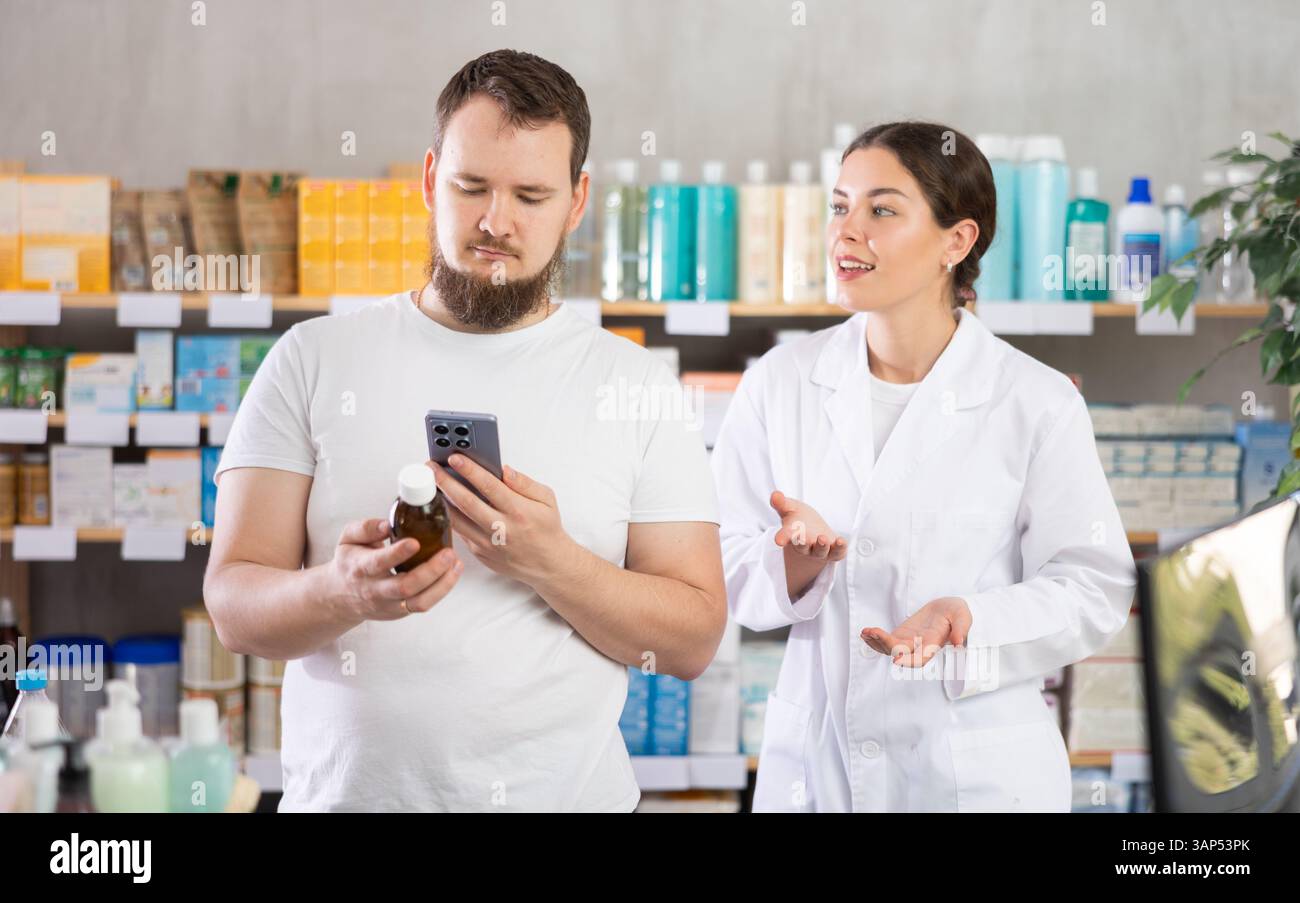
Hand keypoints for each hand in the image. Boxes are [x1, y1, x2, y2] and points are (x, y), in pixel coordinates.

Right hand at [327, 518, 461, 620]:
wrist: (341, 596)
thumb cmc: (350, 561)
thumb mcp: (348, 539)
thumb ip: (365, 528)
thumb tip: (388, 524)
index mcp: (360, 568)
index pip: (379, 563)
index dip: (397, 554)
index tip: (415, 542)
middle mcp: (375, 590)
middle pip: (405, 587)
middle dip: (430, 571)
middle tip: (449, 553)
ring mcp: (389, 604)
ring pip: (419, 602)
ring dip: (443, 584)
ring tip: (457, 563)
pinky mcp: (401, 611)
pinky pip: (424, 605)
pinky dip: (442, 590)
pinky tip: (453, 572)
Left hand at [431, 455, 576, 586]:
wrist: (548, 564)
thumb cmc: (547, 529)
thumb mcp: (547, 500)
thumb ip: (525, 483)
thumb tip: (504, 470)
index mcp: (518, 511)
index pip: (489, 485)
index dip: (469, 470)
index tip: (454, 458)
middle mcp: (501, 528)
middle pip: (466, 502)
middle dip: (445, 482)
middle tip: (431, 468)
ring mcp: (488, 544)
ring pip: (457, 520)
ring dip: (441, 501)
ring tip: (431, 485)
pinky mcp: (480, 554)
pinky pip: (461, 533)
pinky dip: (451, 518)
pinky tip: (444, 505)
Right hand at [769, 490, 846, 597]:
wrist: (814, 534)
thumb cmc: (799, 520)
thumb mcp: (790, 508)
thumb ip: (782, 503)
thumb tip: (775, 494)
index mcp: (792, 535)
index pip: (785, 536)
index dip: (782, 538)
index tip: (778, 540)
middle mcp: (805, 546)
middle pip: (802, 548)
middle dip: (802, 544)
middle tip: (802, 540)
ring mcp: (819, 550)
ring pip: (819, 551)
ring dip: (821, 546)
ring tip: (822, 538)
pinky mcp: (833, 552)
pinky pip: (837, 552)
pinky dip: (840, 548)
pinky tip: (841, 541)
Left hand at [861, 596, 971, 666]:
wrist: (948, 608)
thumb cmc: (957, 612)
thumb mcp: (963, 616)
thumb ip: (961, 629)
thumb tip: (957, 644)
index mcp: (933, 645)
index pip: (921, 658)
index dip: (909, 661)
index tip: (896, 659)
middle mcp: (919, 647)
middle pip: (900, 652)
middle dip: (885, 644)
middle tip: (872, 632)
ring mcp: (908, 642)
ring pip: (889, 648)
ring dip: (876, 642)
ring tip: (865, 632)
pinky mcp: (901, 635)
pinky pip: (886, 641)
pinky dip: (875, 638)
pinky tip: (865, 633)